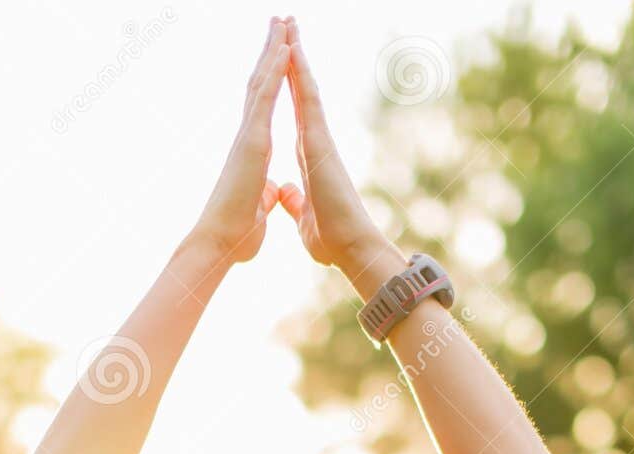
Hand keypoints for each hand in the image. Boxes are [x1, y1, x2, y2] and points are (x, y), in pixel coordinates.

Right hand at [190, 18, 287, 264]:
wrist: (220, 245)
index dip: (270, 79)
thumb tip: (272, 190)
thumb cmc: (236, 234)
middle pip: (259, 85)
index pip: (263, 106)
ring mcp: (248, 137)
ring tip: (282, 22)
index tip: (278, 54)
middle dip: (269, 53)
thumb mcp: (258, 208)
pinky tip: (285, 48)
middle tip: (277, 23)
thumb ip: (265, 194)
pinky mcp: (252, 142)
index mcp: (253, 152)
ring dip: (272, 51)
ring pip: (261, 83)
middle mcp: (247, 137)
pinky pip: (266, 99)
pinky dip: (276, 73)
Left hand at [275, 16, 379, 268]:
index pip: (297, 114)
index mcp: (309, 158)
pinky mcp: (321, 144)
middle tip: (287, 26)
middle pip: (301, 93)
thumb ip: (295, 202)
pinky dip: (301, 76)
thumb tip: (285, 193)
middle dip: (293, 60)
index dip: (289, 87)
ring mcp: (320, 140)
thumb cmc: (332, 241)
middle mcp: (316, 143)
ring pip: (306, 88)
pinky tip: (295, 50)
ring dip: (298, 55)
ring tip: (290, 24)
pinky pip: (309, 101)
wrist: (350, 249)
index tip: (282, 61)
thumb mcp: (303, 218)